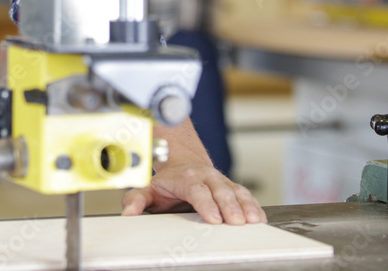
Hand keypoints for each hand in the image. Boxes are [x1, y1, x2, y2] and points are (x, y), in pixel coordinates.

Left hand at [120, 164, 265, 224]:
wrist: (183, 164)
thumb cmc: (167, 182)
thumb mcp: (148, 188)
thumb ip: (137, 199)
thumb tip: (128, 213)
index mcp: (186, 178)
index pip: (197, 190)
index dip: (206, 203)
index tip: (213, 218)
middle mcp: (206, 177)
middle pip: (220, 191)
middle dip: (229, 206)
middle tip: (236, 222)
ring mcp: (221, 181)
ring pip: (236, 192)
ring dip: (246, 206)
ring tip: (253, 221)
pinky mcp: (232, 187)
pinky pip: (245, 194)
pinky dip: (254, 205)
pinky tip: (259, 218)